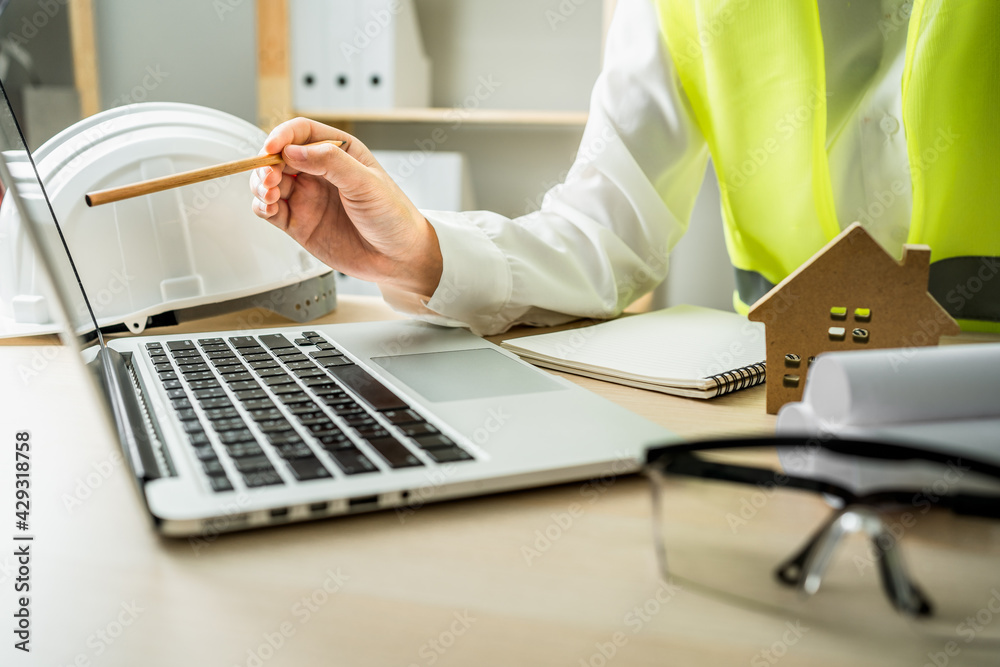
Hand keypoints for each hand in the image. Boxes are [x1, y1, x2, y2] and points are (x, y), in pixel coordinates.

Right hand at [249, 118, 442, 295]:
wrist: (399, 258)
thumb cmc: (393, 216)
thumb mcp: (366, 183)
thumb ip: (331, 163)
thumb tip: (293, 150)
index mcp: (340, 152)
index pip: (302, 132)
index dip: (282, 136)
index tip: (272, 148)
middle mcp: (319, 172)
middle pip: (279, 156)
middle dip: (267, 163)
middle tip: (270, 178)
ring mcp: (307, 197)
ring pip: (269, 182)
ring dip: (260, 184)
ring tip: (269, 194)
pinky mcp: (299, 222)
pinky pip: (270, 209)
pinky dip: (261, 206)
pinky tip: (267, 207)